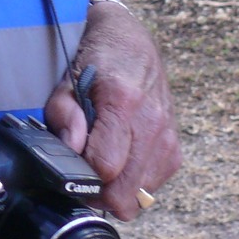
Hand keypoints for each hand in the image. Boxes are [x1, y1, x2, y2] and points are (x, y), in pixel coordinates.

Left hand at [44, 0, 180, 220]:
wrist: (132, 41)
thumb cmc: (96, 58)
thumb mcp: (68, 78)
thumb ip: (64, 113)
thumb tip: (71, 149)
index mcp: (123, 100)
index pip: (104, 166)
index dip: (82, 175)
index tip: (71, 167)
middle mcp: (152, 122)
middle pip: (125, 193)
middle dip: (99, 193)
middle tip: (83, 175)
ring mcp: (167, 137)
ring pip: (140, 197)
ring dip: (117, 191)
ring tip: (101, 164)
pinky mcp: (174, 148)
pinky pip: (153, 186)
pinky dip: (134, 183)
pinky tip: (121, 160)